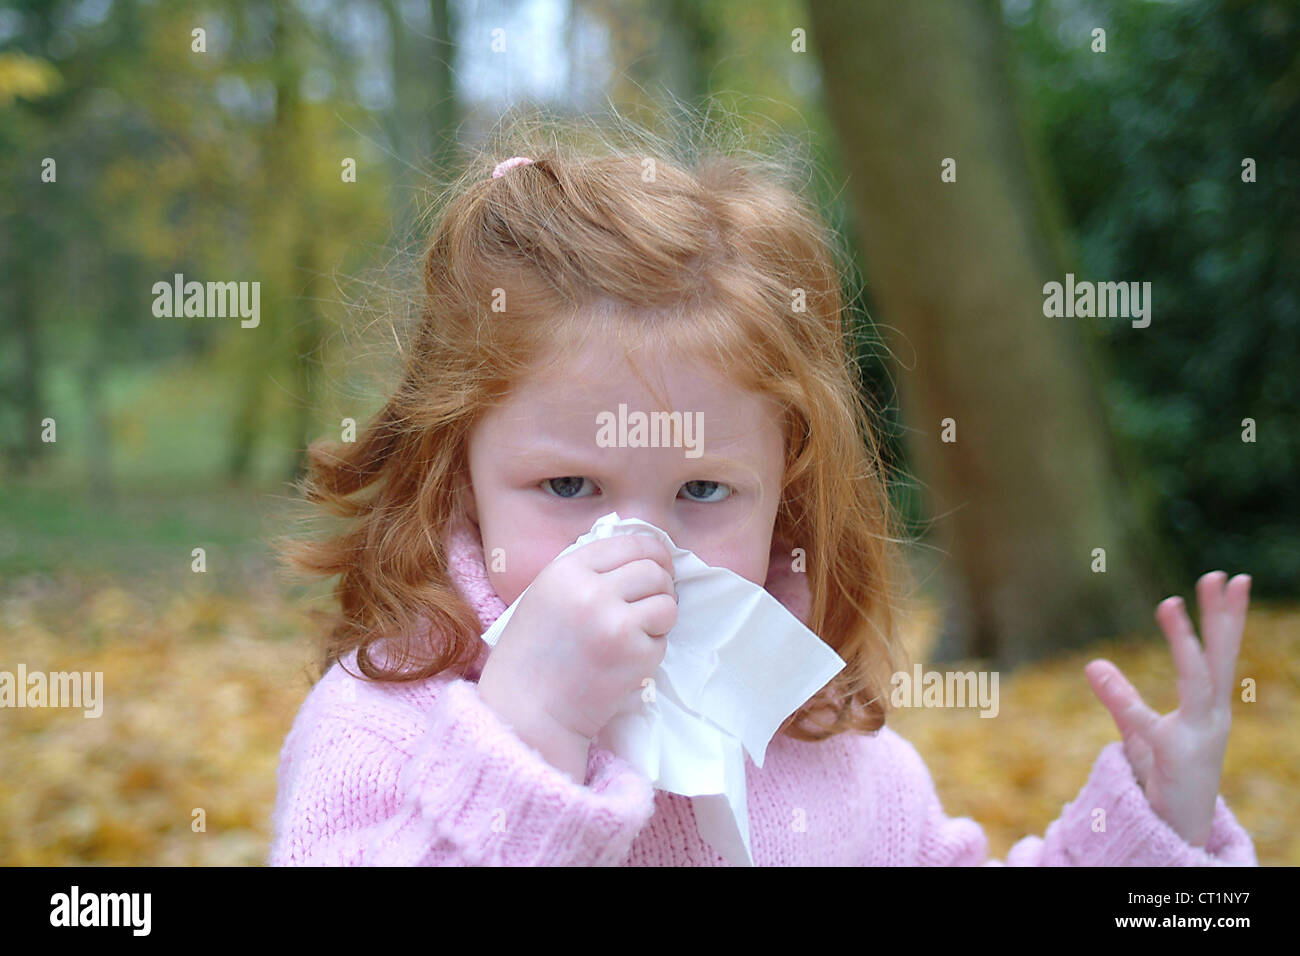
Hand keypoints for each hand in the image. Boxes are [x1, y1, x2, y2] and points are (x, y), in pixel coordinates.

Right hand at [478, 532, 677, 743]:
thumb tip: (642, 555)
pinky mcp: (635, 655)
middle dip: (661, 585)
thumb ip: (587, 573)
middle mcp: (591, 591)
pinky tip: (624, 661)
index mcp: (566, 571)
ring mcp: (615, 623)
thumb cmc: (533, 656)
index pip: (630, 543)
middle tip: (651, 603)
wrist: (526, 713)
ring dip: (661, 616)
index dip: (653, 553)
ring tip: (637, 632)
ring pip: (667, 603)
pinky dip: (651, 649)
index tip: (660, 565)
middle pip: (654, 570)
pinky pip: (662, 640)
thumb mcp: (547, 596)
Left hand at [1084, 571, 1249, 846]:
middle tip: (1224, 574)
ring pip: (1197, 680)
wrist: (1178, 830)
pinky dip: (1124, 698)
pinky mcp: (1174, 756)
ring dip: (1184, 642)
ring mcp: (1199, 735)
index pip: (1221, 652)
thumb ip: (1121, 698)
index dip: (1225, 617)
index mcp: (1209, 706)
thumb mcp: (1141, 732)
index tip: (1230, 577)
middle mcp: (1212, 715)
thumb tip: (1093, 664)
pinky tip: (1101, 670)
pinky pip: (1146, 722)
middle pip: (1222, 658)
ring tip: (1169, 602)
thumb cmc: (1165, 778)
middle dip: (1224, 617)